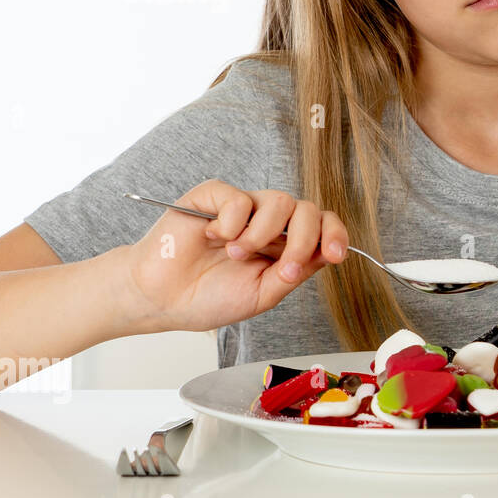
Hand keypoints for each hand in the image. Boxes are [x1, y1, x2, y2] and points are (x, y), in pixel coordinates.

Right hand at [121, 179, 350, 332]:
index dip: (335, 234)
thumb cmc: (208, 298)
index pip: (322, 225)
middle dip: (303, 242)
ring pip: (280, 200)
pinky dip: (232, 223)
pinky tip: (213, 238)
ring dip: (262, 235)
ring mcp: (242, 207)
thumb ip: (294, 273)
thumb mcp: (262, 295)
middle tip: (281, 269)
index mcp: (284, 244)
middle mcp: (268, 221)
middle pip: (308, 210)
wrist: (161, 300)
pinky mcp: (213, 196)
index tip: (336, 255)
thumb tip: (328, 254)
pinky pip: (240, 199)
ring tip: (235, 254)